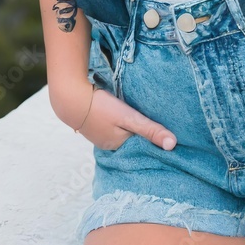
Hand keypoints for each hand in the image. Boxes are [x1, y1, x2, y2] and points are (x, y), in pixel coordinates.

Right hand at [52, 78, 177, 151]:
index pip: (142, 147)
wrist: (70, 97)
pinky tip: (124, 116)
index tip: (170, 137)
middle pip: (132, 141)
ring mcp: (100, 135)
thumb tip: (173, 145)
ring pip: (122, 133)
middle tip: (160, 126)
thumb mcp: (129, 117)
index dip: (154, 140)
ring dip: (131, 128)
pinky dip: (120, 123)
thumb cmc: (101, 107)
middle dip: (143, 135)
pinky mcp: (94, 124)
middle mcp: (109, 144)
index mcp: (119, 146)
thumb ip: (150, 129)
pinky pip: (112, 127)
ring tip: (146, 121)